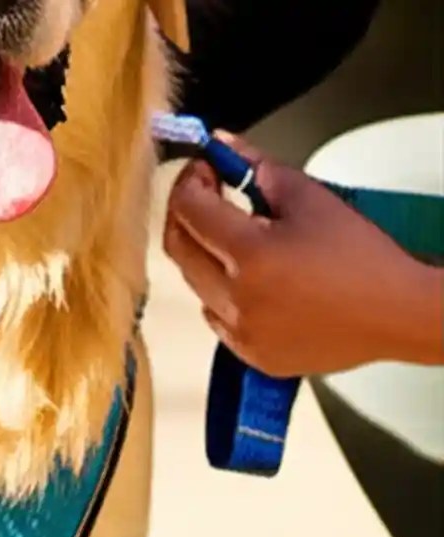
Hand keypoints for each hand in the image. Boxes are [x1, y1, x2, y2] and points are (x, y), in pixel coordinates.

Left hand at [164, 134, 443, 376]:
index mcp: (250, 254)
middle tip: (206, 194)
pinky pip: (214, 316)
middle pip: (178, 247)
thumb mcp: (311, 199)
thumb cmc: (361, 256)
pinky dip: (220, 293)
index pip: (189, 209)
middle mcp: (235, 296)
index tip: (205, 170)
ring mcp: (238, 330)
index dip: (190, 181)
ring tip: (236, 238)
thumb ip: (258, 169)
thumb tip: (223, 145)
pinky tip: (250, 280)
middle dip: (185, 213)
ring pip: (194, 282)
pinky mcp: (248, 353)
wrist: (396, 315)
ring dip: (203, 253)